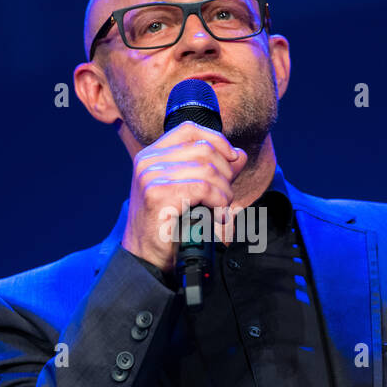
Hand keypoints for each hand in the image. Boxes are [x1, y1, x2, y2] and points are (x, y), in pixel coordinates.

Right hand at [121, 121, 246, 271]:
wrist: (147, 257)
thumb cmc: (168, 225)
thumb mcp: (191, 191)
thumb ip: (214, 170)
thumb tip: (239, 155)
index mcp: (152, 154)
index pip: (189, 129)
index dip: (217, 140)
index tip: (232, 159)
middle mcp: (148, 161)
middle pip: (204, 149)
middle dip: (225, 173)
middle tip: (225, 197)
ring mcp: (151, 176)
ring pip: (208, 170)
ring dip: (224, 192)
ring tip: (220, 209)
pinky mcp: (158, 194)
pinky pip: (203, 188)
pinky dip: (218, 202)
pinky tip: (216, 216)